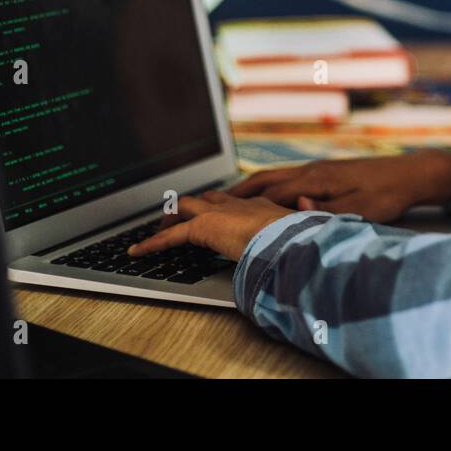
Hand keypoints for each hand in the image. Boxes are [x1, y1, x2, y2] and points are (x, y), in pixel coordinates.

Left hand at [128, 192, 295, 260]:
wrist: (286, 234)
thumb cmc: (298, 236)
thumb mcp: (300, 232)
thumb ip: (301, 222)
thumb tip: (313, 215)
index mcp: (259, 206)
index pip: (235, 202)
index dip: (224, 208)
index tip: (221, 215)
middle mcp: (235, 204)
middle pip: (206, 199)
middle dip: (193, 207)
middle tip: (182, 220)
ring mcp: (217, 213)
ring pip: (185, 208)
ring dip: (170, 220)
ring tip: (158, 232)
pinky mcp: (202, 227)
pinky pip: (170, 236)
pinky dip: (152, 243)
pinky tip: (138, 251)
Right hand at [224, 148, 450, 223]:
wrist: (411, 173)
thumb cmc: (388, 194)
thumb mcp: (359, 209)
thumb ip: (326, 210)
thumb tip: (297, 207)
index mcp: (315, 180)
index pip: (269, 192)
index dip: (241, 202)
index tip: (215, 210)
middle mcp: (311, 170)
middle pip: (264, 180)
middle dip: (236, 192)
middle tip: (208, 201)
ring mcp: (318, 169)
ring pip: (274, 176)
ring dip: (249, 186)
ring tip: (227, 197)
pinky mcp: (326, 171)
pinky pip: (287, 177)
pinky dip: (268, 185)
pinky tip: (266, 193)